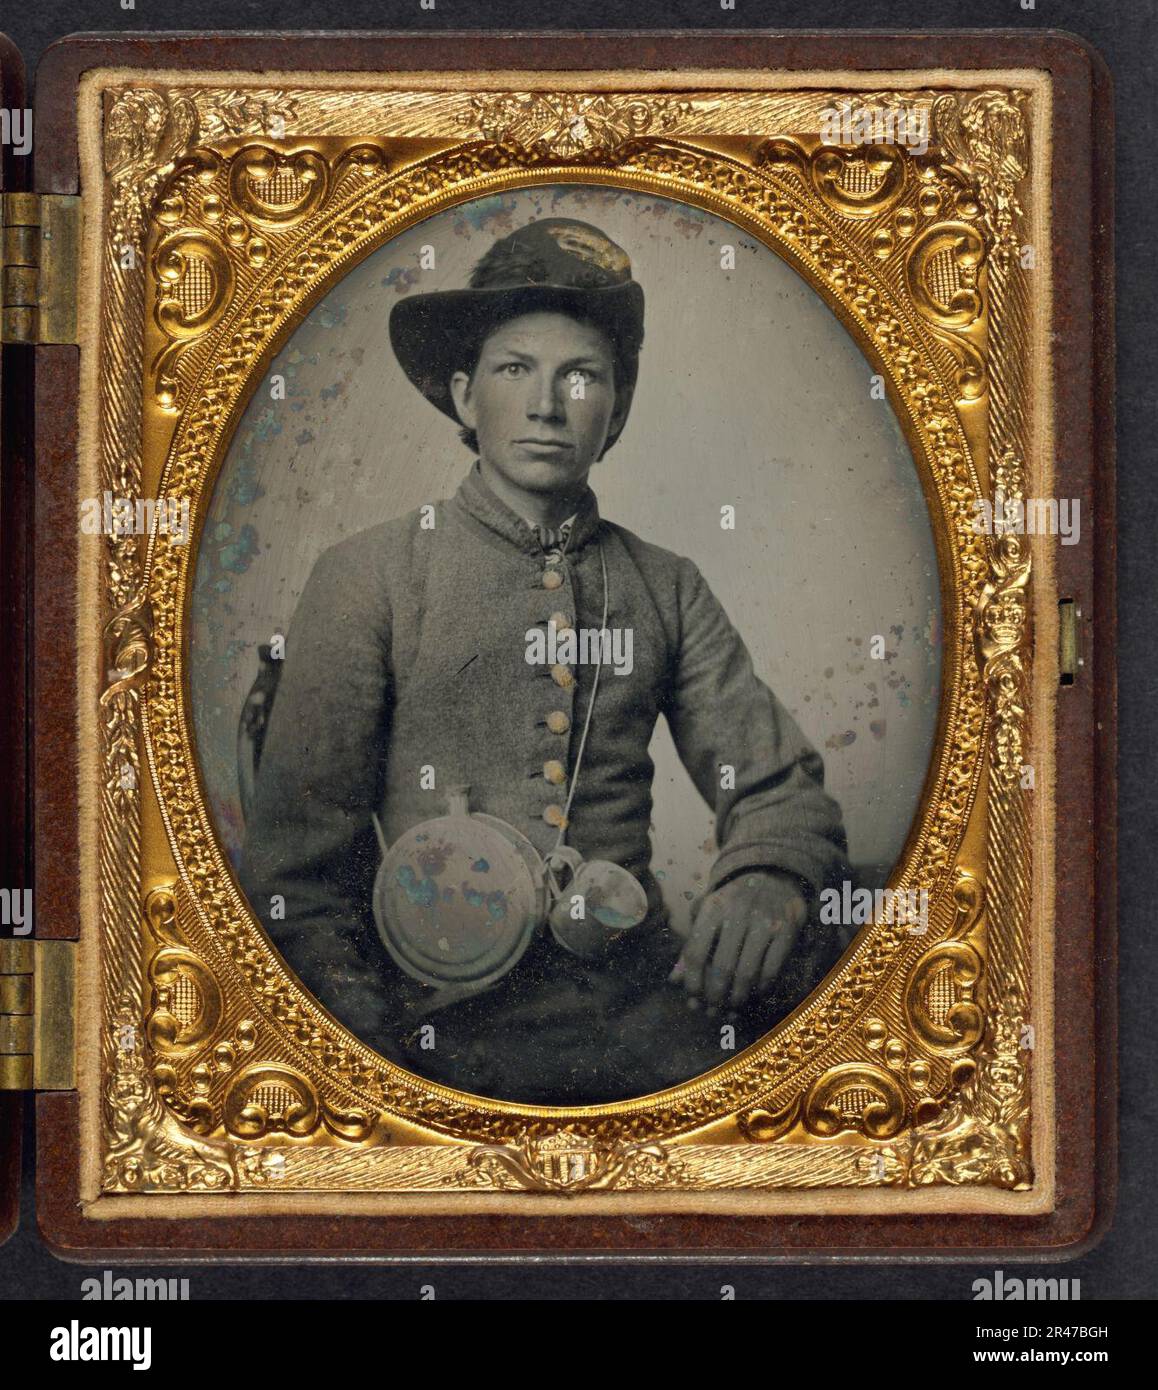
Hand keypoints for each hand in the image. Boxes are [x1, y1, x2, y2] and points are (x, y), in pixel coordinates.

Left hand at [669, 871, 808, 1012]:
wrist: (774, 874)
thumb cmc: (734, 900)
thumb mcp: (709, 913)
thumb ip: (692, 944)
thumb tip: (674, 980)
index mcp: (713, 907)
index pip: (696, 952)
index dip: (693, 981)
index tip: (693, 997)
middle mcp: (738, 912)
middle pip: (722, 967)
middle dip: (715, 996)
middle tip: (713, 1009)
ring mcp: (764, 921)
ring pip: (748, 972)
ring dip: (738, 997)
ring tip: (732, 1006)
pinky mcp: (786, 929)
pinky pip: (772, 969)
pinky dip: (762, 988)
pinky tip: (756, 994)